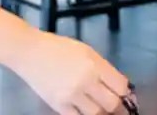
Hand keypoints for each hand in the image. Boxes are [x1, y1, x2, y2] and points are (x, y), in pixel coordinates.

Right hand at [10, 30, 136, 113]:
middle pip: (112, 103)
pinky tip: (85, 110)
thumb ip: (104, 69)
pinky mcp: (58, 105)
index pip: (121, 86)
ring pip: (96, 114)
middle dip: (116, 105)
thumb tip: (120, 86)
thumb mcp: (88, 51)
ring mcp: (71, 95)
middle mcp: (86, 81)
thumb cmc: (60, 48)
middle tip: (115, 105)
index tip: (125, 94)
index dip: (125, 92)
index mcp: (95, 65)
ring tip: (100, 107)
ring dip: (101, 112)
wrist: (31, 52)